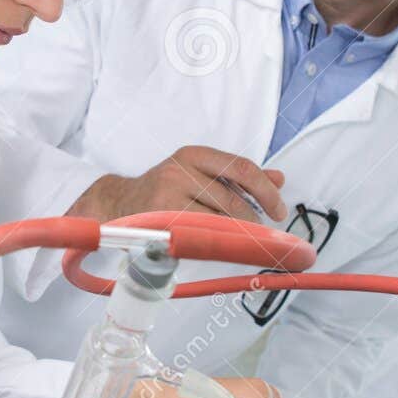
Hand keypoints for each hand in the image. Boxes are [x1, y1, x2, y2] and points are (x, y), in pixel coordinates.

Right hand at [70, 145, 286, 223]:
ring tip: (240, 238)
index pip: (241, 168)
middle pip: (232, 198)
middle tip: (262, 232)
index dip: (266, 190)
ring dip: (236, 233)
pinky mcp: (159, 220)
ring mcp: (167, 195)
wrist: (118, 203)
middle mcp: (179, 170)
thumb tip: (278, 179)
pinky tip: (217, 243)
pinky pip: (198, 234)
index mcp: (193, 154)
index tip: (278, 210)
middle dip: (254, 219)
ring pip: (217, 219)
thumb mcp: (199, 174)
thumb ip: (237, 177)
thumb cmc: (166, 190)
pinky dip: (214, 241)